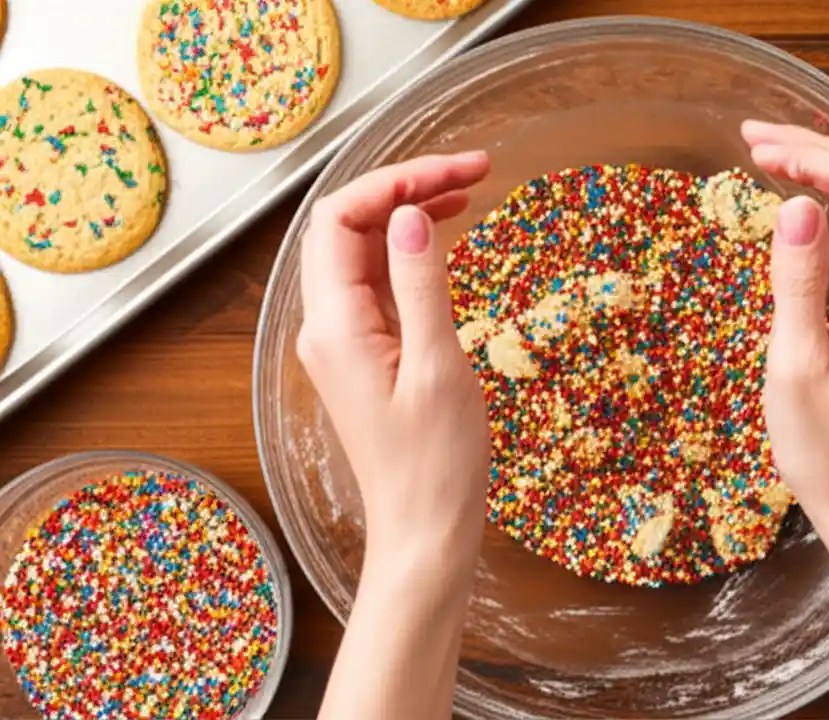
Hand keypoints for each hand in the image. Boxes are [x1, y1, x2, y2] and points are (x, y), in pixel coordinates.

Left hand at [297, 151, 491, 557]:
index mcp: (334, 326)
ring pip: (363, 254)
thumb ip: (421, 285)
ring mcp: (343, 341)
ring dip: (408, 217)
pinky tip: (445, 241)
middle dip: (404, 189)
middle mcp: (326, 327)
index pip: (341, 220)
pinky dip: (410, 254)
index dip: (395, 183)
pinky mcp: (365, 356)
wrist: (424, 534)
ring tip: (468, 194)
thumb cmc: (436, 465)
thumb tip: (411, 216)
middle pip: (346, 228)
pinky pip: (377, 286)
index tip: (459, 173)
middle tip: (473, 173)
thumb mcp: (438, 367)